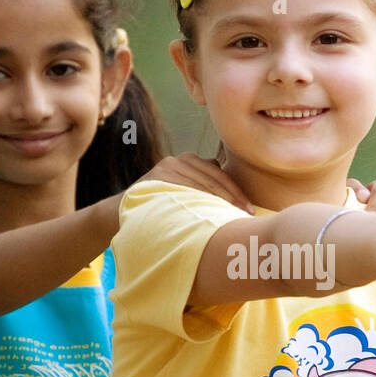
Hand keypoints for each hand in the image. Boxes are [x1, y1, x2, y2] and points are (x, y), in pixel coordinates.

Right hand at [139, 154, 253, 212]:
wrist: (125, 208)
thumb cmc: (162, 205)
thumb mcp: (184, 192)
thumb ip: (204, 187)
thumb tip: (235, 198)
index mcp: (191, 161)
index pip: (220, 175)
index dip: (237, 193)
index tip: (250, 210)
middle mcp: (182, 160)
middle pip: (215, 178)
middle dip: (233, 197)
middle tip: (247, 215)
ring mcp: (169, 165)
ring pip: (203, 184)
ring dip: (221, 201)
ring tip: (233, 216)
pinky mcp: (159, 174)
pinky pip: (187, 188)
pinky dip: (200, 200)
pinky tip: (211, 213)